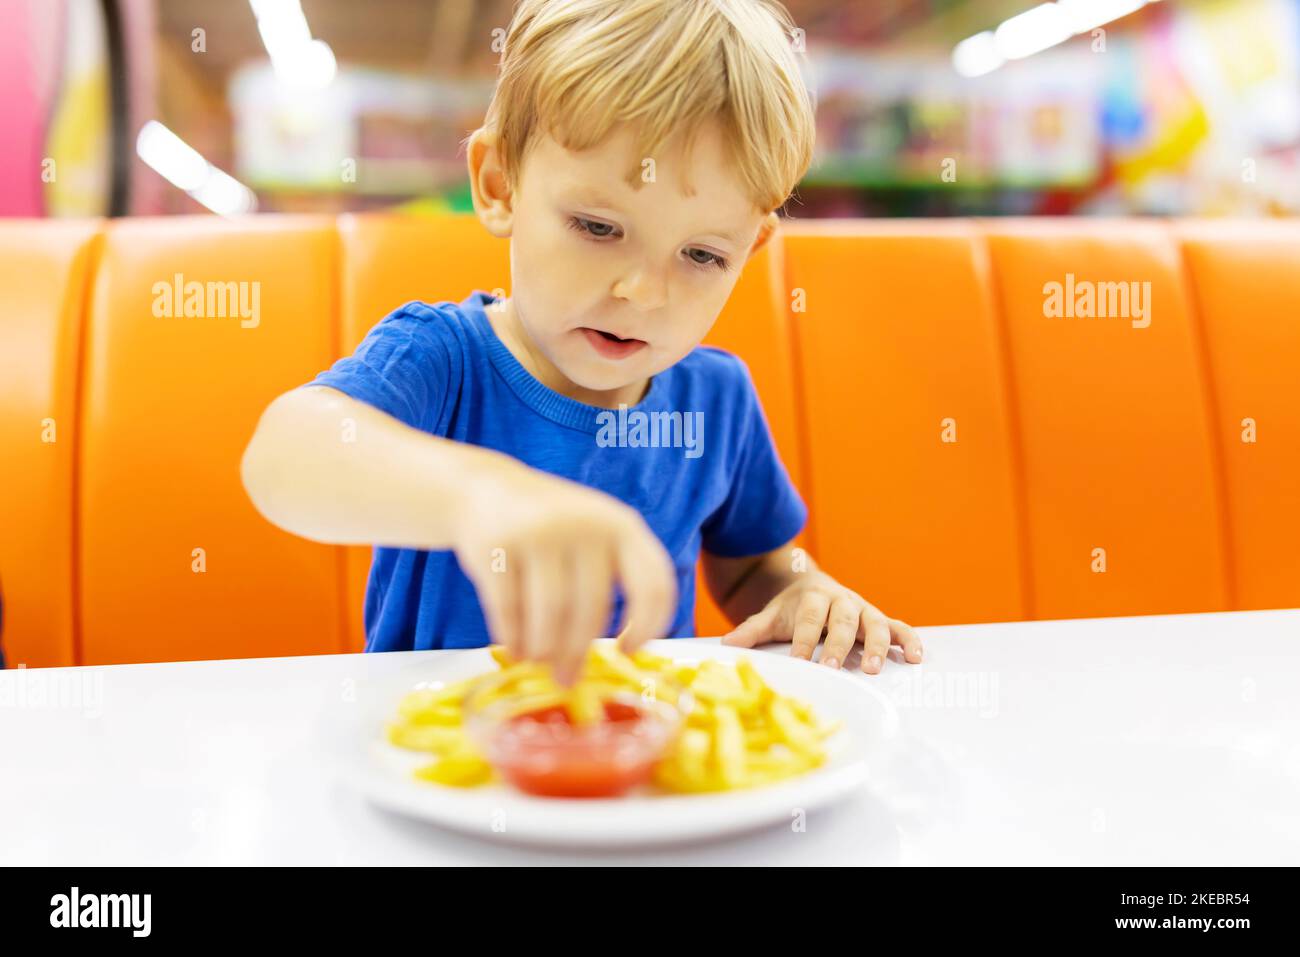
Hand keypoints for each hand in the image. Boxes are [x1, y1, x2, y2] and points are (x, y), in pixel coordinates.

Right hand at [452, 460, 676, 683]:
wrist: (487, 490)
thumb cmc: (551, 528)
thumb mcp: (594, 534)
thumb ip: (613, 578)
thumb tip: (620, 657)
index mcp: (622, 526)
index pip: (653, 585)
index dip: (648, 626)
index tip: (629, 651)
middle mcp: (585, 525)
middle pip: (591, 610)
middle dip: (577, 654)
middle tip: (567, 679)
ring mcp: (539, 532)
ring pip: (549, 615)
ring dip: (544, 650)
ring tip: (539, 663)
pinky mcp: (496, 544)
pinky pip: (509, 609)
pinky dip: (512, 638)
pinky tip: (514, 648)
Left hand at [720, 570, 921, 673]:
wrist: (809, 584)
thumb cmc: (790, 609)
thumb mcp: (770, 615)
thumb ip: (751, 630)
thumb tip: (727, 645)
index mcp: (813, 597)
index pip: (809, 618)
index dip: (805, 640)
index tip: (799, 661)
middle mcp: (842, 600)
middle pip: (843, 619)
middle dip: (839, 644)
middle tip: (834, 667)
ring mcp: (863, 609)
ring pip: (875, 622)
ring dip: (877, 645)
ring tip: (874, 669)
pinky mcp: (879, 619)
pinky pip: (899, 627)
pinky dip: (910, 640)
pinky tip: (915, 657)